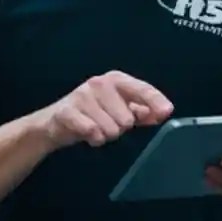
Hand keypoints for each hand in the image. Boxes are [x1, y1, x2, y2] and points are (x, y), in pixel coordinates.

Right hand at [40, 71, 173, 148]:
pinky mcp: (68, 111)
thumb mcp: (119, 109)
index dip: (156, 101)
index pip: (141, 89)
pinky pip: (92, 132)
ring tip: (96, 128)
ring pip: (111, 129)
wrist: (54, 122)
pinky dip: (93, 139)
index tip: (167, 112)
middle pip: (127, 118)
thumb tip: (163, 112)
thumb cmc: (92, 114)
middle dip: (120, 128)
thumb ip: (142, 111)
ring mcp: (83, 96)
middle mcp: (100, 83)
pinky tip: (87, 135)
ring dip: (106, 135)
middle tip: (107, 124)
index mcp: (116, 80)